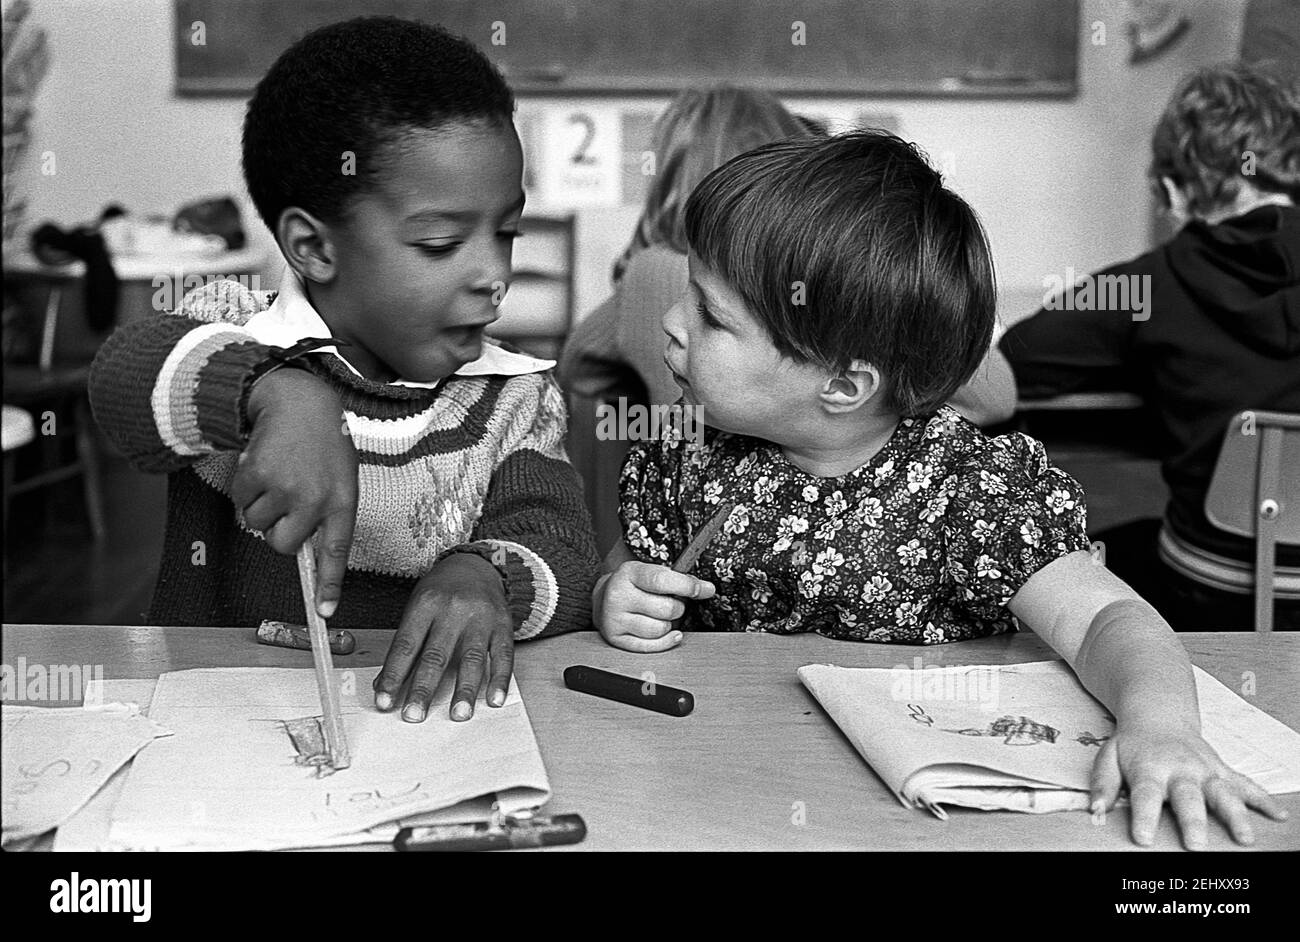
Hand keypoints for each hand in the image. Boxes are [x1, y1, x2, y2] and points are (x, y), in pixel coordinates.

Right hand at [234, 367, 357, 616]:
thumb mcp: (340, 478)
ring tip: (280, 474)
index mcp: (343, 501)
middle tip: (286, 503)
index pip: (337, 551)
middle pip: (283, 546)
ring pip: (258, 524)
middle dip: (278, 532)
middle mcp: (316, 499)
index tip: (324, 612)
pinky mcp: (257, 476)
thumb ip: (326, 513)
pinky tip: (264, 465)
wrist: (299, 402)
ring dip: (261, 505)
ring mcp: (285, 488)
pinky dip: (246, 489)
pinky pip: (241, 503)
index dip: (329, 583)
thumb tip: (303, 552)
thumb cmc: (323, 445)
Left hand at [373, 553, 513, 722]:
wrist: (476, 566)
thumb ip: (404, 644)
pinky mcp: (503, 626)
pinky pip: (503, 655)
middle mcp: (453, 611)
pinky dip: (500, 679)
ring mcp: (481, 619)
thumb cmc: (441, 591)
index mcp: (426, 605)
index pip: (406, 645)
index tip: (384, 701)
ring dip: (464, 690)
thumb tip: (384, 684)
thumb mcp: (416, 608)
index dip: (393, 675)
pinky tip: (494, 699)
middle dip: (424, 688)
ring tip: (458, 715)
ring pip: (471, 658)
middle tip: (414, 715)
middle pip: (436, 655)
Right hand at [596, 560, 714, 652]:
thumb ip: (680, 579)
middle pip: (667, 609)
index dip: (687, 586)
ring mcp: (615, 619)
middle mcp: (618, 596)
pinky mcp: (616, 639)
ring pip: (661, 629)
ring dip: (668, 624)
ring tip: (659, 615)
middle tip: (669, 603)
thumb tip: (707, 589)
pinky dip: (665, 641)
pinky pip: (651, 646)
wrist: (602, 600)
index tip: (702, 589)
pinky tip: (669, 632)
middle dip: (677, 607)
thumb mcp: (652, 573)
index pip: (661, 580)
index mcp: (628, 573)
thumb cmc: (634, 586)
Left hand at [1091, 721, 1287, 849]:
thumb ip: (1102, 783)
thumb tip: (1096, 810)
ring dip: (1235, 814)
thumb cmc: (1133, 745)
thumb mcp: (1108, 756)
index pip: (1145, 795)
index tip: (1144, 838)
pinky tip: (1278, 816)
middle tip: (1195, 844)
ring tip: (1244, 837)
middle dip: (1192, 820)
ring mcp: (1205, 770)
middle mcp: (1180, 770)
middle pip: (1187, 797)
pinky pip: (1245, 784)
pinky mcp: (1222, 770)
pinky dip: (1263, 799)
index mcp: (1149, 768)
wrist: (1158, 716)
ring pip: (1223, 792)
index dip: (1143, 816)